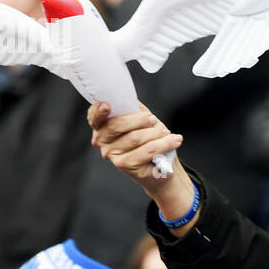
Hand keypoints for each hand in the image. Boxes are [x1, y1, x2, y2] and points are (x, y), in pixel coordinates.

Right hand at [87, 102, 194, 228]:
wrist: (161, 166)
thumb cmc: (149, 140)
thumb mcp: (142, 122)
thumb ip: (134, 111)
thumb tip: (133, 102)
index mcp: (102, 127)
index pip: (94, 117)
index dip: (98, 111)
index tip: (107, 106)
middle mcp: (101, 141)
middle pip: (117, 125)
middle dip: (140, 119)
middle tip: (154, 120)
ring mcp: (111, 155)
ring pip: (135, 137)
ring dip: (156, 133)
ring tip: (167, 133)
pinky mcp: (125, 165)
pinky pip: (147, 150)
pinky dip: (164, 143)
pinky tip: (174, 141)